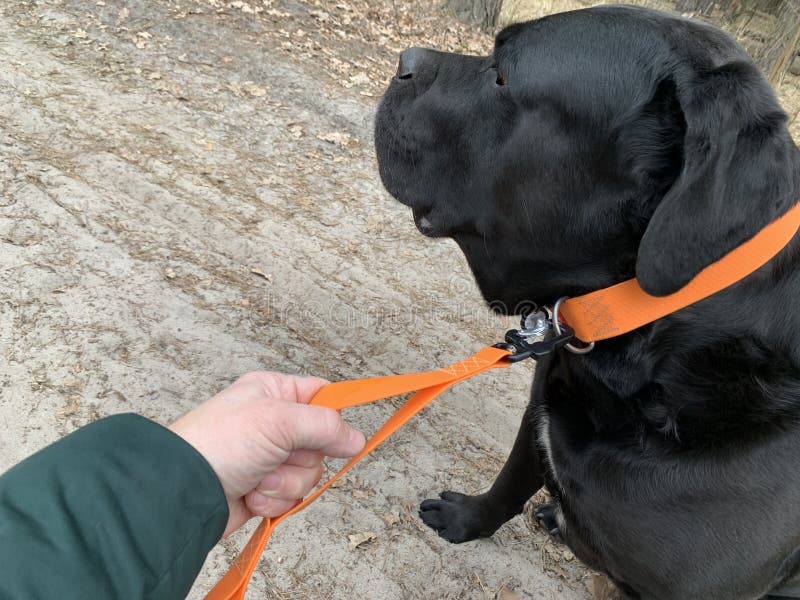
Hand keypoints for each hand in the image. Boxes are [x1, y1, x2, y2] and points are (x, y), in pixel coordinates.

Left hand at [169, 372, 365, 536]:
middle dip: (302, 458)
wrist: (182, 492)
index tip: (339, 433)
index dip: (334, 414)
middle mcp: (273, 423)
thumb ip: (324, 426)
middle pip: (320, 443)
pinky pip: (291, 497)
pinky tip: (251, 496)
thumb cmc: (219, 443)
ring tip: (257, 479)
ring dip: (285, 483)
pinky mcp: (263, 488)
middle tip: (278, 455)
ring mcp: (268, 457)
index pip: (321, 395)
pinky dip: (273, 501)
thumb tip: (356, 438)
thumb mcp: (278, 420)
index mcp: (274, 392)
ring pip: (308, 474)